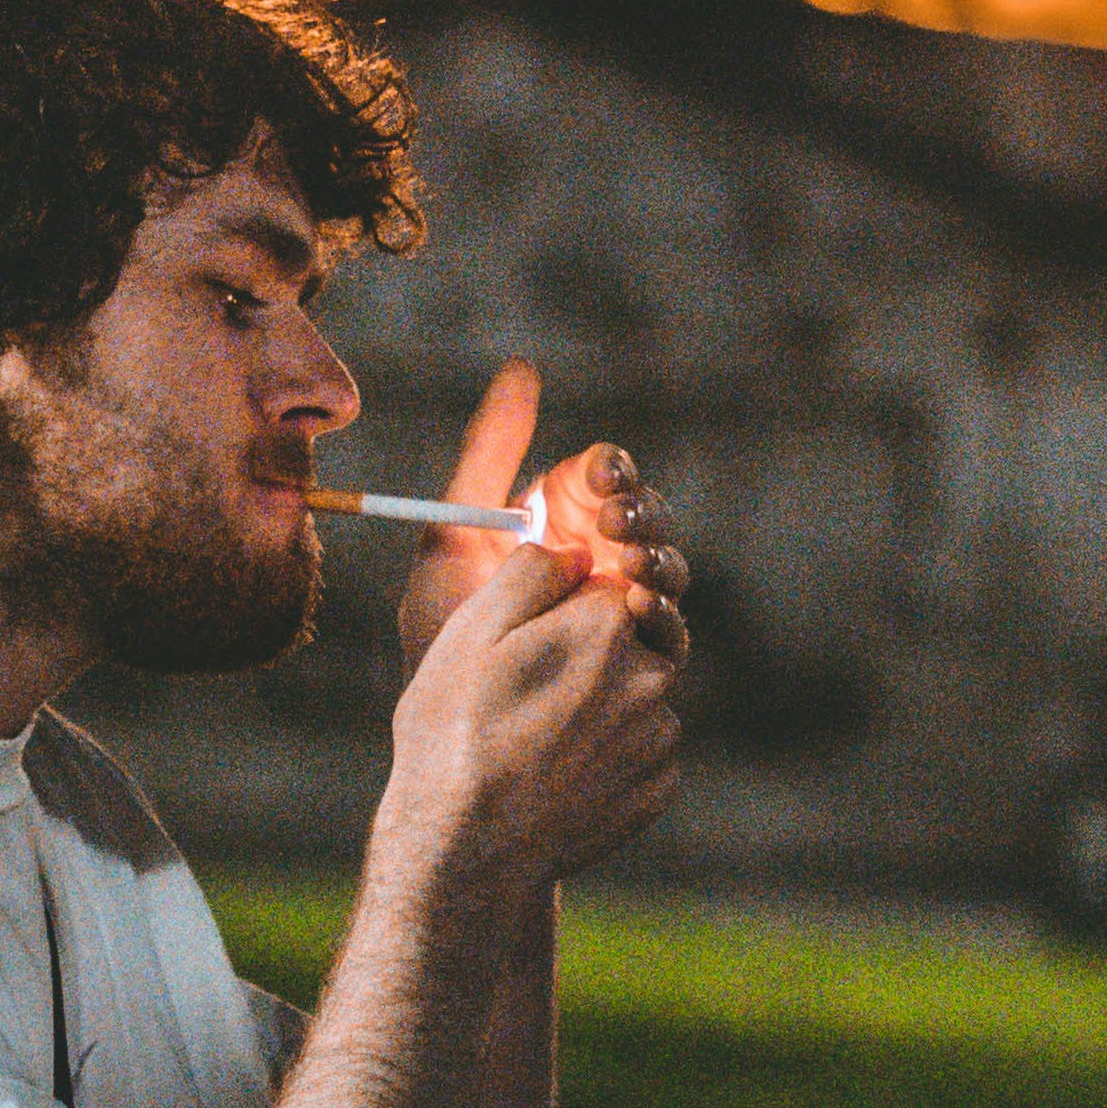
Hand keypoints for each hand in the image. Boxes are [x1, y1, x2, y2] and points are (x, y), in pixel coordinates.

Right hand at [380, 532, 685, 912]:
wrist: (467, 851)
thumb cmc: (456, 734)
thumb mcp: (470, 631)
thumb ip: (531, 571)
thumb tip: (573, 553)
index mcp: (607, 624)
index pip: (602, 587)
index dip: (558, 612)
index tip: (525, 645)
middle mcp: (650, 675)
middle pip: (625, 641)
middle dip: (583, 659)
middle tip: (524, 701)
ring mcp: (658, 737)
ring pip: (633, 699)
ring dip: (597, 710)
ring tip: (535, 745)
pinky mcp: (657, 788)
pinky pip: (639, 754)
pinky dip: (607, 759)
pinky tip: (558, 778)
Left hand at [397, 360, 691, 680]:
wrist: (442, 739)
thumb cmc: (438, 639)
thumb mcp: (451, 538)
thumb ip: (487, 454)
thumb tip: (523, 369)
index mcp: (559, 525)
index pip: (605, 479)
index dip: (611, 470)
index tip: (600, 475)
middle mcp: (598, 566)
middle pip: (647, 521)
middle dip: (640, 515)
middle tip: (614, 524)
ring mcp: (622, 619)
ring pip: (666, 574)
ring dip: (657, 561)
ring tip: (629, 569)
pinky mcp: (636, 669)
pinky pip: (668, 637)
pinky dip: (661, 621)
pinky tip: (636, 614)